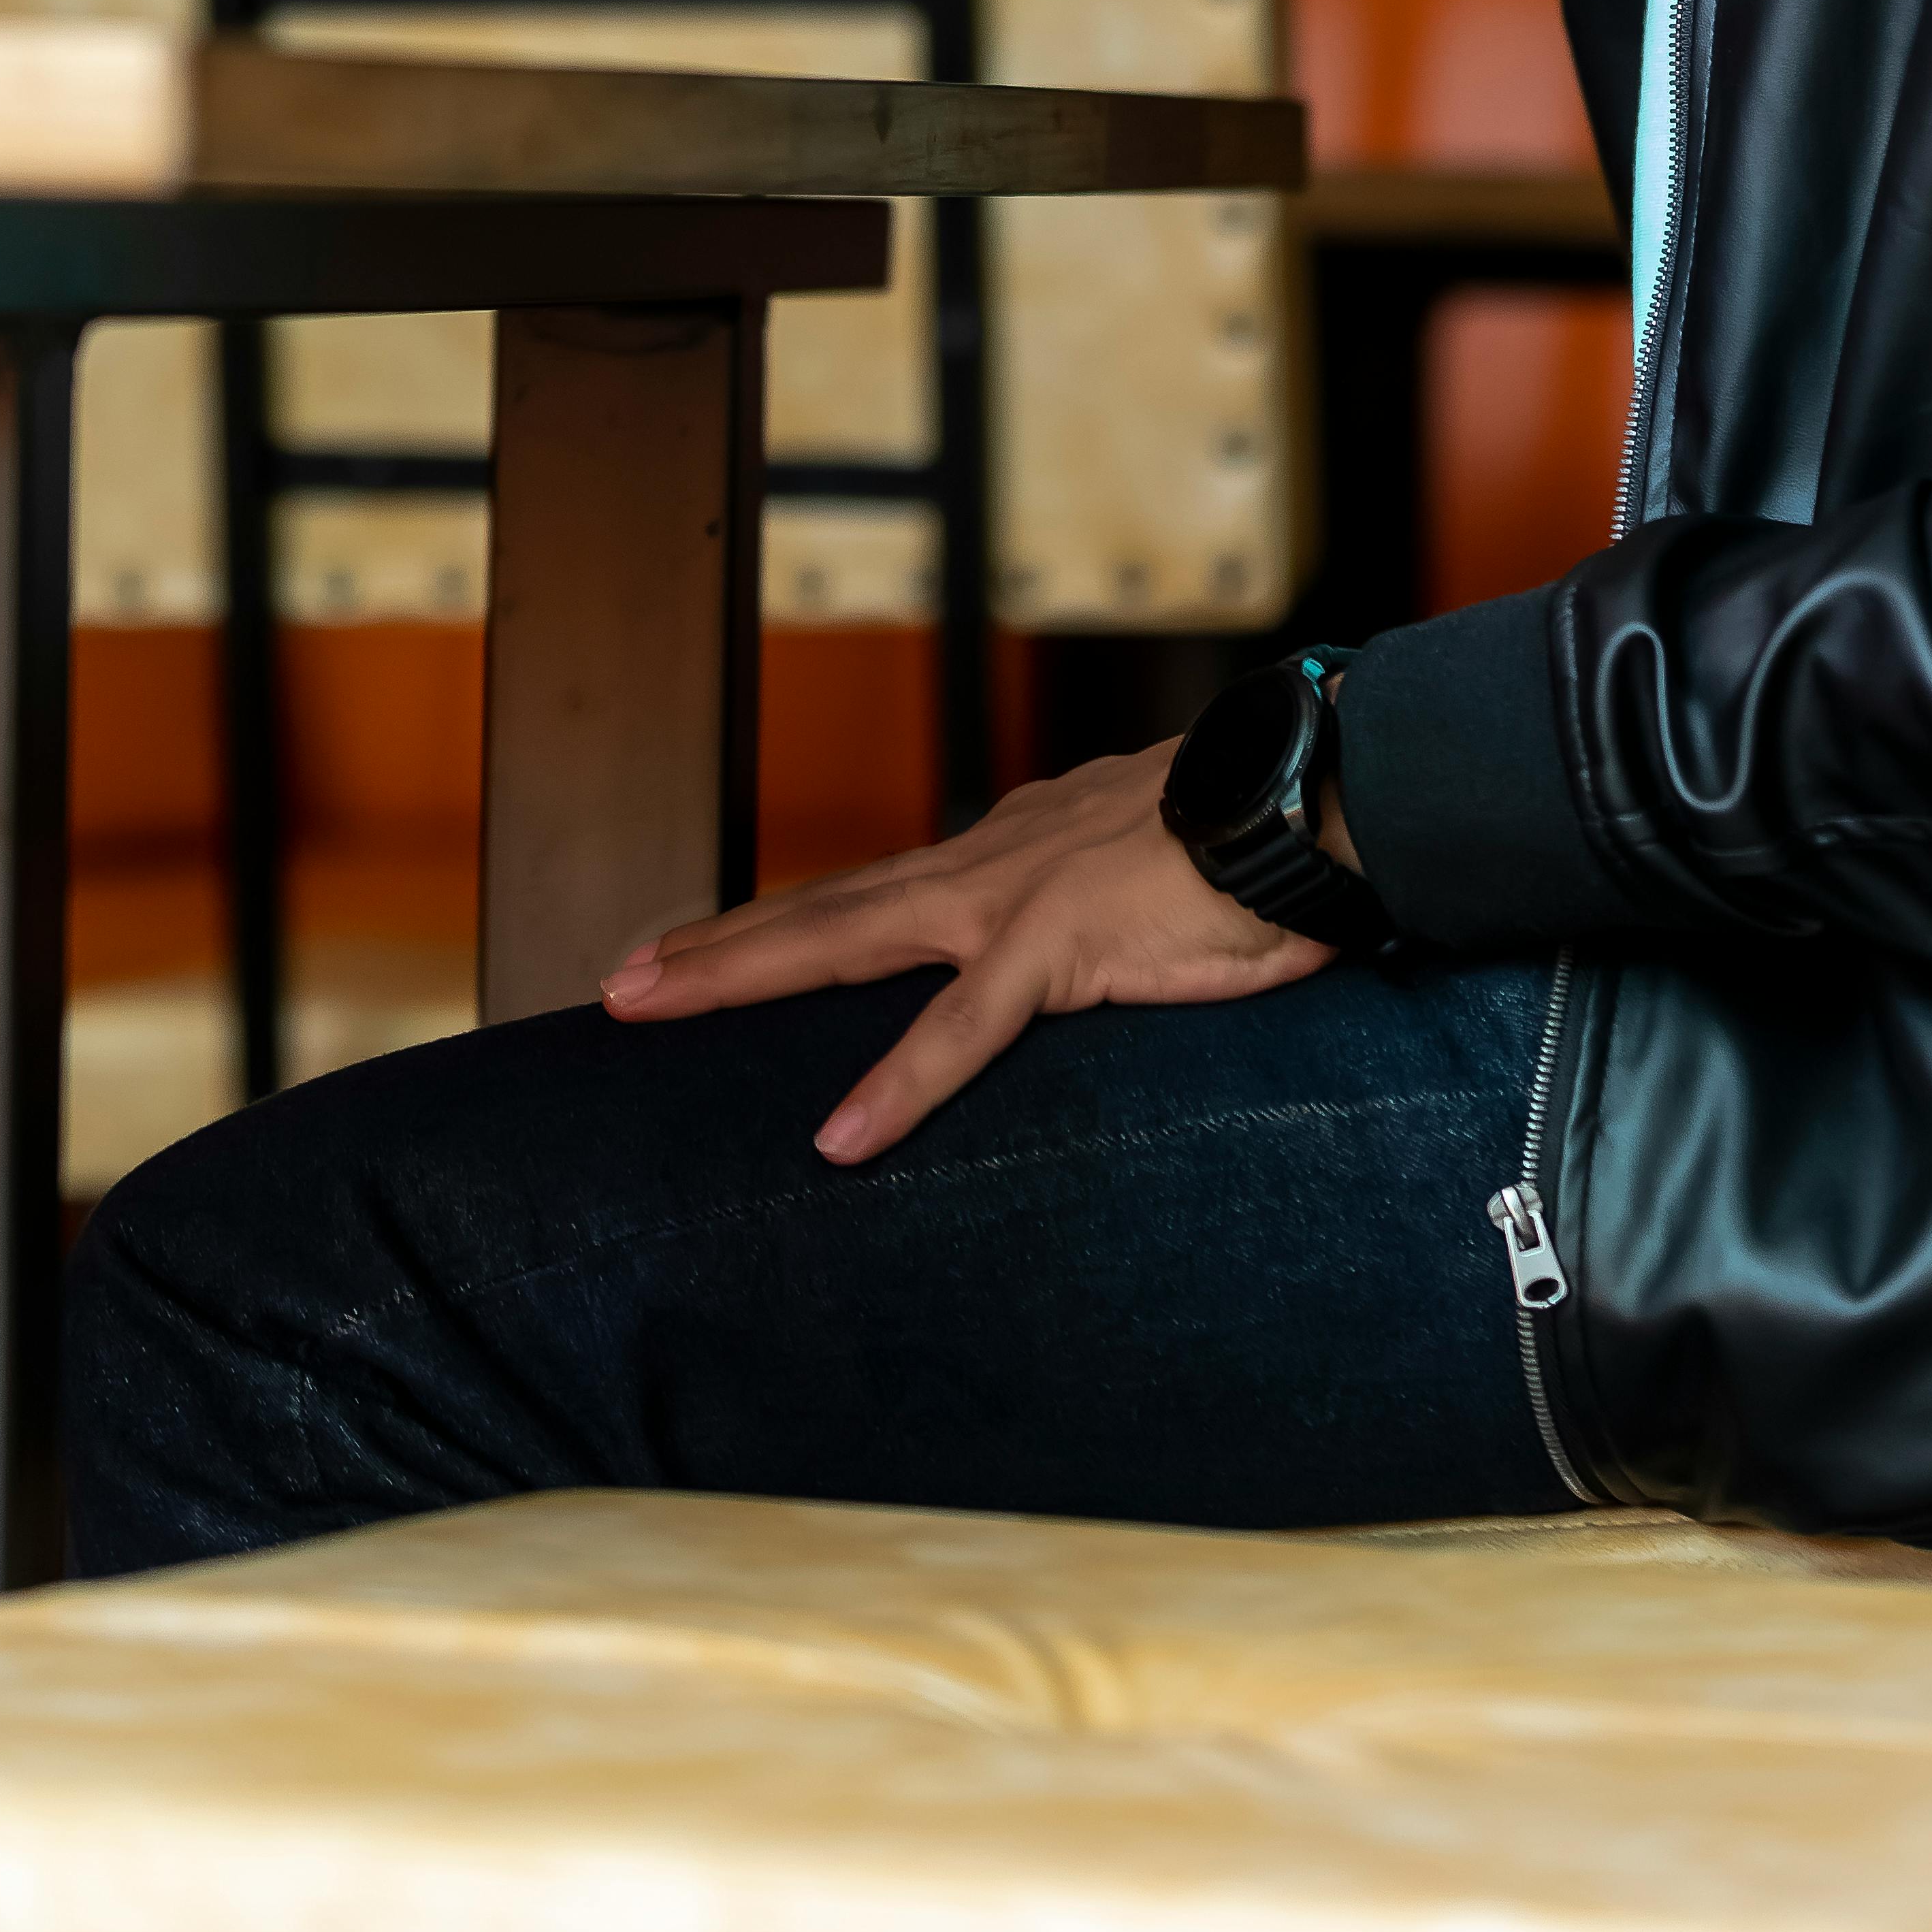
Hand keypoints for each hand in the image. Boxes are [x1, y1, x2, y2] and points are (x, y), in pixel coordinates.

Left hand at [598, 742, 1329, 1162]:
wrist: (1314, 795)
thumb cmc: (1254, 842)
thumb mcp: (1147, 873)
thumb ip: (1093, 912)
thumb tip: (1082, 946)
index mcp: (1012, 850)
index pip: (875, 890)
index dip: (787, 920)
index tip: (708, 945)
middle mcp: (989, 862)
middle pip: (824, 905)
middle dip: (715, 943)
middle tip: (617, 978)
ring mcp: (1012, 900)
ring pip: (847, 937)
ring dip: (740, 971)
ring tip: (646, 1003)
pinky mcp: (1058, 947)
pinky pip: (962, 1030)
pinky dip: (898, 1084)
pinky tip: (842, 1137)